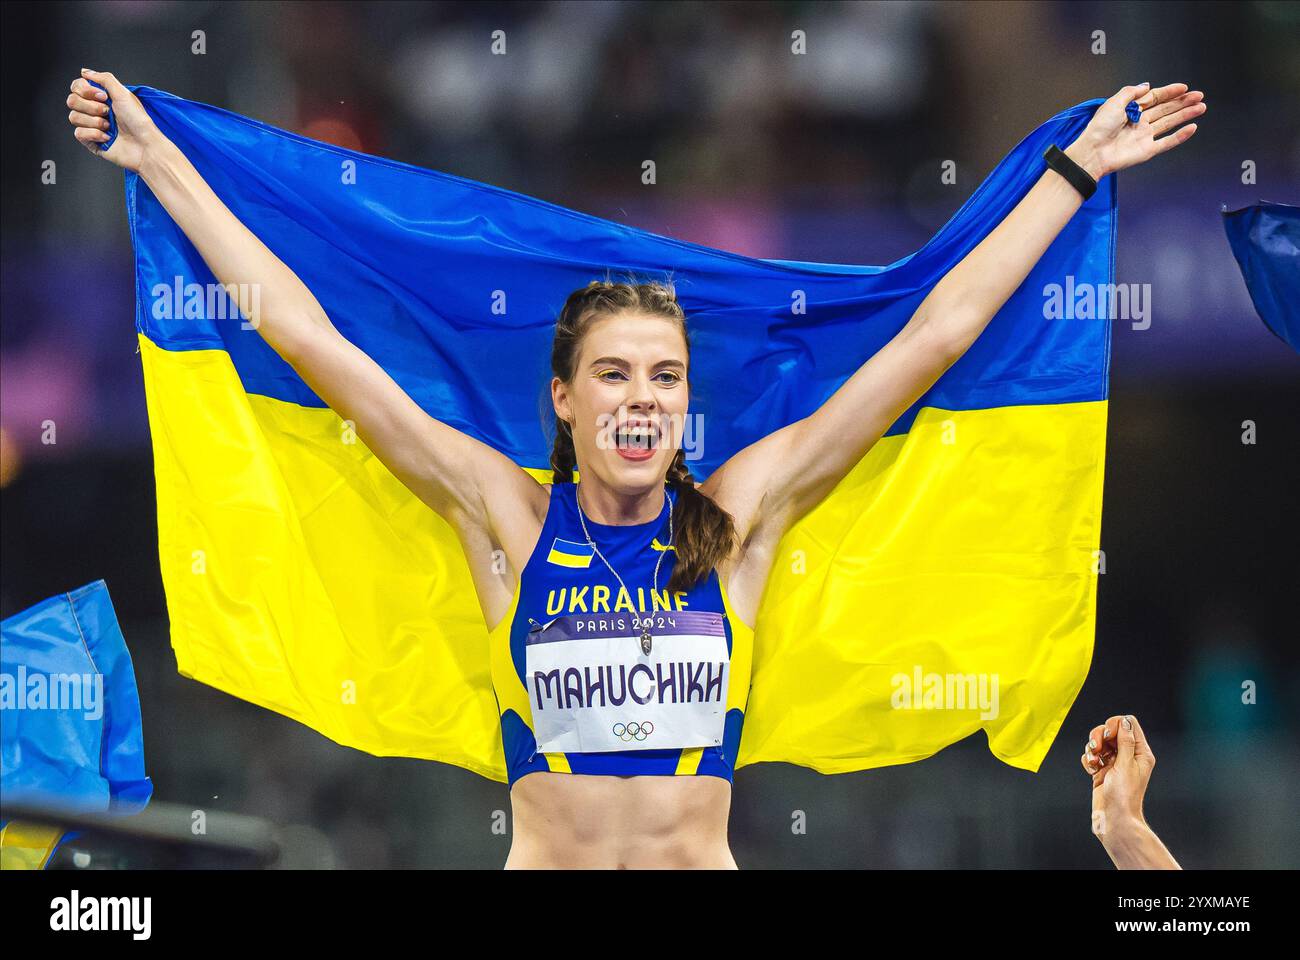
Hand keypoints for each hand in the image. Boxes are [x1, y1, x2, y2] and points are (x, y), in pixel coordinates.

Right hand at [66, 68, 157, 171]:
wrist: (145, 146)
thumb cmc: (139, 121)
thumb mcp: (123, 93)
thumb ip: (104, 79)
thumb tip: (85, 71)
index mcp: (101, 98)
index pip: (77, 87)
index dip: (86, 90)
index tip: (103, 96)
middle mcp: (95, 111)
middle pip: (72, 101)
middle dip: (91, 106)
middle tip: (108, 112)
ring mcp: (92, 126)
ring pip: (73, 117)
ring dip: (94, 121)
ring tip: (109, 126)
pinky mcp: (91, 142)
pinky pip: (78, 133)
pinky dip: (94, 134)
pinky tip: (107, 137)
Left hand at [1064, 82, 1204, 178]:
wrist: (1093, 152)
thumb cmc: (1099, 129)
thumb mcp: (1113, 103)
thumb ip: (1131, 92)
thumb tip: (1147, 86)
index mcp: (1130, 110)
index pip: (1154, 98)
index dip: (1169, 92)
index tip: (1184, 87)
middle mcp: (1139, 123)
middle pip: (1165, 110)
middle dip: (1182, 102)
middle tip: (1198, 95)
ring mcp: (1144, 136)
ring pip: (1169, 123)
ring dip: (1185, 115)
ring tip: (1201, 107)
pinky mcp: (1147, 150)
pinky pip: (1167, 142)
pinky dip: (1180, 136)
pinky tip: (1192, 127)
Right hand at [1081, 713, 1156, 842]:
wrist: (1114, 819)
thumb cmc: (1124, 796)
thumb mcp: (1126, 765)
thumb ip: (1125, 741)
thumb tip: (1125, 721)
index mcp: (1140, 752)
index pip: (1129, 724)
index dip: (1115, 725)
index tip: (1108, 736)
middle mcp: (1128, 755)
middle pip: (1110, 730)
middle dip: (1099, 736)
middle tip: (1096, 748)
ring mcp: (1114, 763)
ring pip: (1099, 741)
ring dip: (1091, 748)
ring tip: (1093, 760)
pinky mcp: (1102, 770)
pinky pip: (1091, 755)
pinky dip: (1088, 759)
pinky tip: (1091, 769)